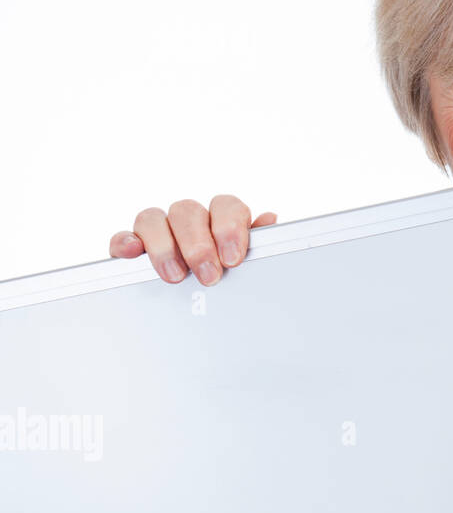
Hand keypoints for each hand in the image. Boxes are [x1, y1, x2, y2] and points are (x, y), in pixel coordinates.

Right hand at [109, 195, 276, 285]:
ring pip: (153, 217)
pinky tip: (132, 253)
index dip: (229, 228)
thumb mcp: (247, 265)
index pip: (226, 205)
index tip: (233, 258)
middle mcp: (189, 218)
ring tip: (176, 276)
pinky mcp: (131, 246)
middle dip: (198, 245)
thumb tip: (269, 218)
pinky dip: (125, 242)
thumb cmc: (226, 276)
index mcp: (220, 218)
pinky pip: (123, 236)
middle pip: (188, 211)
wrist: (199, 306)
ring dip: (164, 246)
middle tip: (209, 275)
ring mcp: (158, 229)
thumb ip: (257, 242)